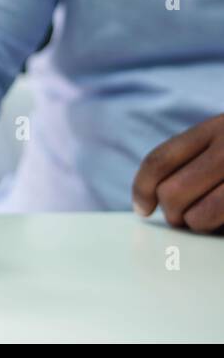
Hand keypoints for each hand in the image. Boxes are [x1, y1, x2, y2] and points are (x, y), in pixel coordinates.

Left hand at [132, 114, 223, 232]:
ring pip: (198, 216)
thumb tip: (151, 196)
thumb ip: (198, 156)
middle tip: (183, 219)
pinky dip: (218, 229)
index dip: (142, 188)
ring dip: (197, 225)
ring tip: (208, 221)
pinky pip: (223, 224)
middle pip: (171, 192)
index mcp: (215, 128)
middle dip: (172, 213)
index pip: (159, 160)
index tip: (141, 208)